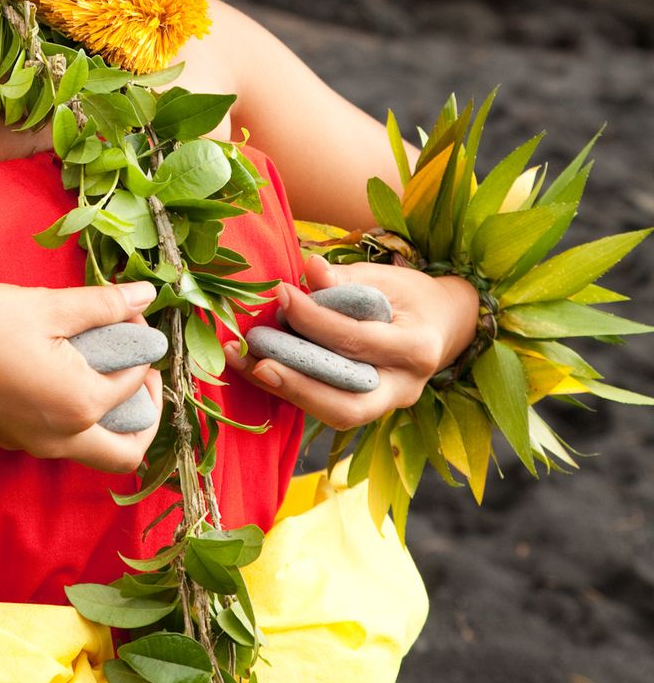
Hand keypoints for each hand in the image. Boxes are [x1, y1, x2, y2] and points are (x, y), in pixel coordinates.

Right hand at [0, 279, 162, 472]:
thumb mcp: (44, 305)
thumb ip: (103, 305)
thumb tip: (147, 294)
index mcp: (78, 406)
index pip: (137, 382)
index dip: (141, 340)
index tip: (126, 308)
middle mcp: (60, 439)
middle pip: (127, 451)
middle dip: (146, 410)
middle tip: (137, 363)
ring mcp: (32, 445)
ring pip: (95, 450)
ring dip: (114, 415)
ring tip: (101, 360)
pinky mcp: (9, 438)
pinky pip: (64, 440)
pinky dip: (80, 414)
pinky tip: (63, 367)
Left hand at [223, 253, 478, 430]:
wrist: (439, 325)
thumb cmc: (408, 295)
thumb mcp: (384, 278)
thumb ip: (346, 279)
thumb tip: (309, 268)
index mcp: (417, 347)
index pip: (358, 340)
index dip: (315, 319)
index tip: (280, 292)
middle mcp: (405, 387)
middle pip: (349, 403)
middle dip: (300, 384)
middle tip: (257, 360)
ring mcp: (387, 405)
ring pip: (335, 414)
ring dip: (286, 391)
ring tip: (245, 363)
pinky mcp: (366, 409)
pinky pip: (326, 407)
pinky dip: (290, 389)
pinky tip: (254, 366)